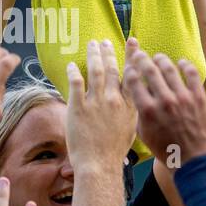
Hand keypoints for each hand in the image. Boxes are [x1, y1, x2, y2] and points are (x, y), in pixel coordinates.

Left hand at [65, 39, 136, 170]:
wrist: (99, 165)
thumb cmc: (113, 152)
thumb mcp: (129, 129)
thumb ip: (128, 112)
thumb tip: (126, 102)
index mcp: (129, 106)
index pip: (131, 75)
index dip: (131, 58)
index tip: (133, 43)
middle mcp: (114, 100)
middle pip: (112, 70)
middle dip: (108, 52)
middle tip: (104, 41)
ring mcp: (96, 103)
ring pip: (95, 72)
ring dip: (93, 56)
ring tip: (91, 45)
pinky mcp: (79, 107)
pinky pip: (76, 83)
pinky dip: (74, 72)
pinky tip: (72, 64)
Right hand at [125, 37, 205, 164]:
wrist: (193, 160)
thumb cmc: (167, 150)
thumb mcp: (144, 135)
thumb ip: (140, 114)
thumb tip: (136, 98)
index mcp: (147, 111)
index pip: (133, 81)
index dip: (129, 70)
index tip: (129, 67)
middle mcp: (164, 101)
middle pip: (150, 70)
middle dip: (142, 59)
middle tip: (140, 54)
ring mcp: (182, 98)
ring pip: (170, 69)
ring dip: (162, 60)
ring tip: (158, 57)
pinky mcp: (198, 98)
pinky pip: (191, 74)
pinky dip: (185, 65)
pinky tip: (181, 62)